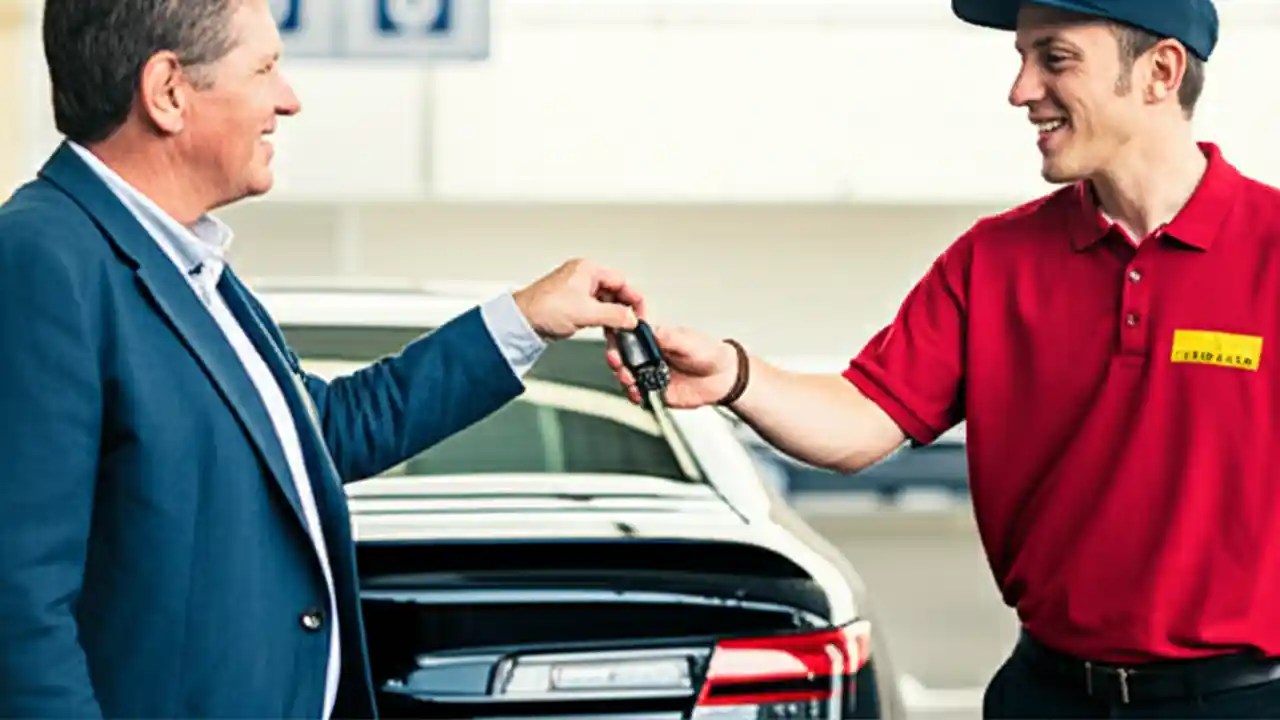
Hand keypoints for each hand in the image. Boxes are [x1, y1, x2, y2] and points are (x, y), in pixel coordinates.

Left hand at [513, 259, 646, 340]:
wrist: (521, 322)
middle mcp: (584, 277)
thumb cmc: (544, 308)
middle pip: (615, 293)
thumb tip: (631, 318)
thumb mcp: (586, 312)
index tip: (640, 315)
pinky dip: (603, 322)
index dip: (634, 299)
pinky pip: (596, 312)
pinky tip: (607, 332)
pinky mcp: (573, 305)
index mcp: (588, 269)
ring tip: (619, 333)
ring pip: (606, 304)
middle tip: (631, 326)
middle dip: (624, 311)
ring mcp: (578, 292)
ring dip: (613, 319)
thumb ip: (614, 315)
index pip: (621, 281)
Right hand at [605, 324, 739, 408]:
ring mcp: (650, 373)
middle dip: (617, 361)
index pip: (628, 336)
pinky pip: (638, 393)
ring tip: (630, 381)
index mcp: (654, 339)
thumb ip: (668, 337)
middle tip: (620, 365)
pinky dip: (634, 395)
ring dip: (624, 378)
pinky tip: (637, 394)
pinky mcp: (654, 391)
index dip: (618, 340)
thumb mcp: (689, 341)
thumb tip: (647, 328)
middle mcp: (648, 356)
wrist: (723, 378)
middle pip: (622, 356)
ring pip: (627, 375)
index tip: (616, 344)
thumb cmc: (708, 353)